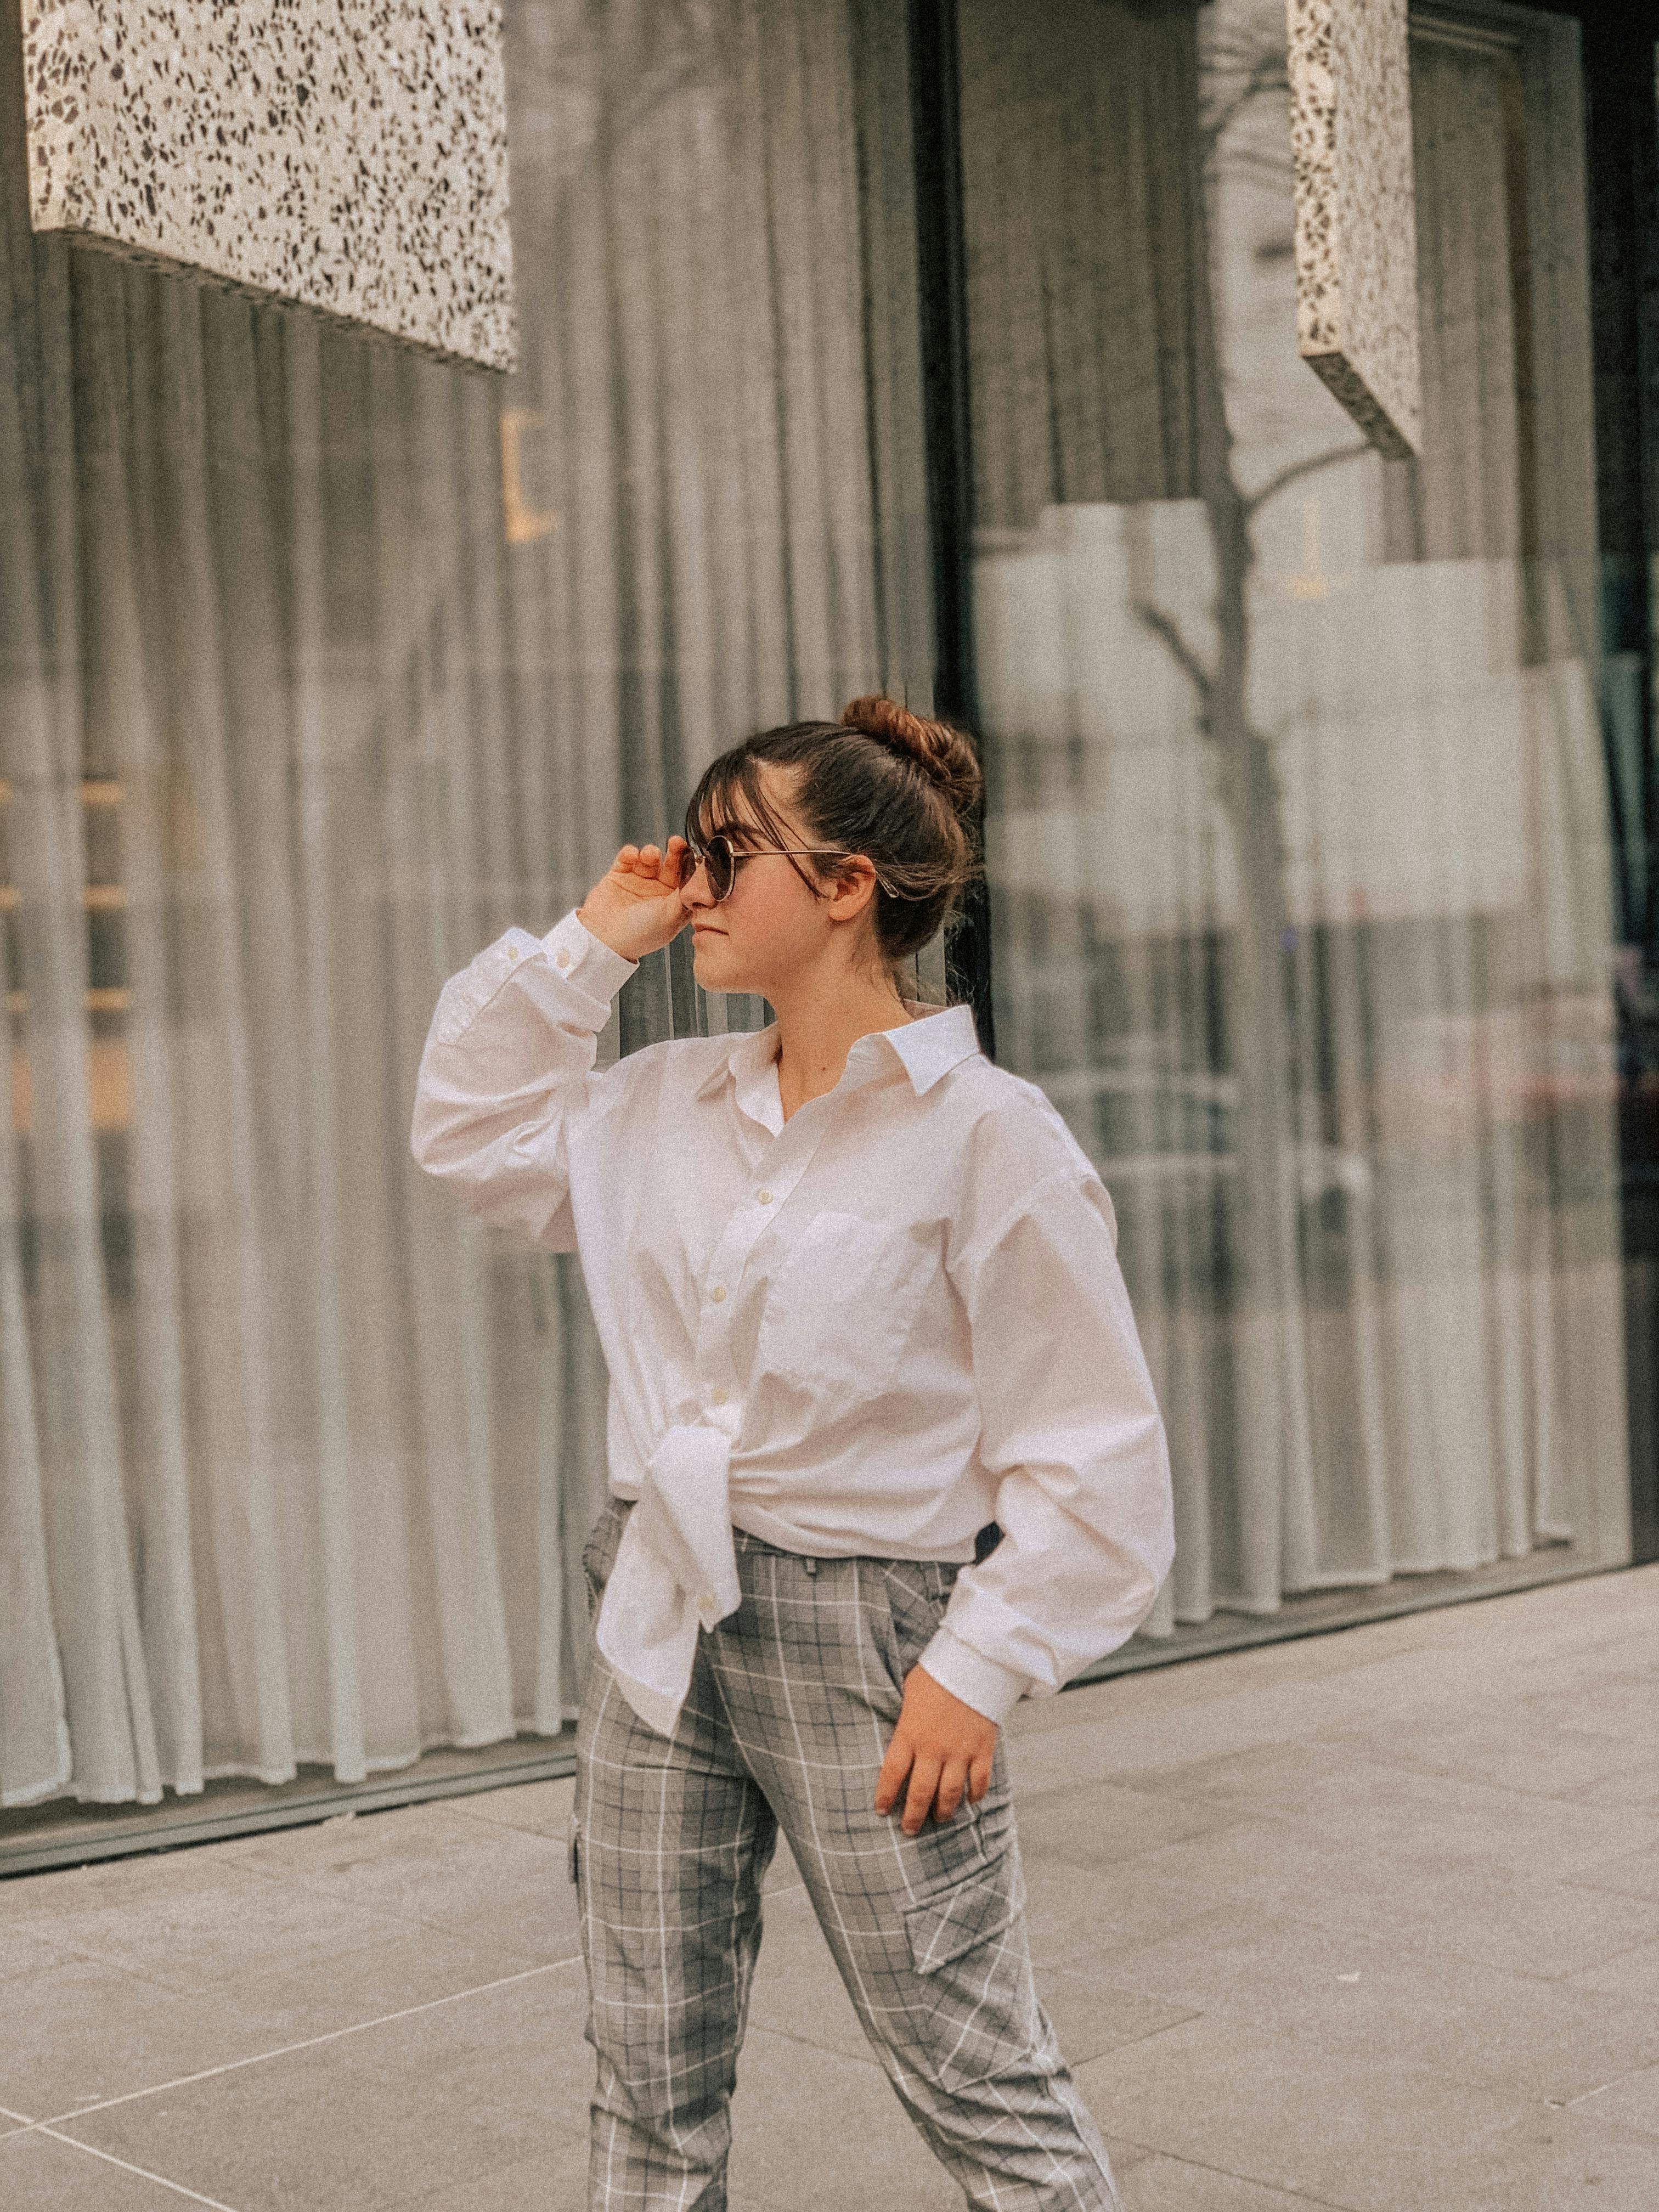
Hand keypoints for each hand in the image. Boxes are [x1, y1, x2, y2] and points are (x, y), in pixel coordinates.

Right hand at [577, 838, 692, 962]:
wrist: (604, 939)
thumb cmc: (641, 934)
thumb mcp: (671, 916)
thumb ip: (686, 894)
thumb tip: (701, 875)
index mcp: (674, 904)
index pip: (687, 879)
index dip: (691, 865)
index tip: (694, 853)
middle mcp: (657, 893)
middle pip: (671, 865)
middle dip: (675, 853)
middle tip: (676, 842)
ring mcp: (638, 883)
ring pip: (650, 859)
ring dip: (651, 853)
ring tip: (649, 855)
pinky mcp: (618, 876)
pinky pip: (627, 858)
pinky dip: (630, 853)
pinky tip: (632, 855)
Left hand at [874, 1665, 998, 1836]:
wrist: (974, 1662)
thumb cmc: (936, 1673)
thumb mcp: (909, 1692)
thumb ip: (904, 1719)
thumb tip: (898, 1733)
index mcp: (909, 1734)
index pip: (892, 1774)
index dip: (886, 1796)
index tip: (882, 1811)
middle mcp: (933, 1749)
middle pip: (921, 1793)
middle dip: (913, 1816)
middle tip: (909, 1830)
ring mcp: (960, 1751)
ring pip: (950, 1793)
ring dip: (943, 1811)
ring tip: (939, 1819)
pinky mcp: (983, 1749)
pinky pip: (980, 1781)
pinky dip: (976, 1795)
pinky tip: (971, 1801)